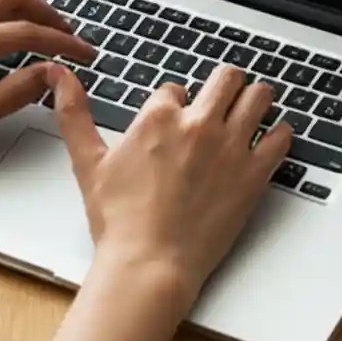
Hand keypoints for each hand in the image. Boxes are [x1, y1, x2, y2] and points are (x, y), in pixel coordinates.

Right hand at [46, 63, 292, 301]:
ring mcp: (231, 147)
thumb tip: (59, 76)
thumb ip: (74, 113)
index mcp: (159, 118)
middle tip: (223, 101)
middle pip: (226, 77)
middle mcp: (199, 124)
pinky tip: (270, 139)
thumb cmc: (119, 221)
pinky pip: (281, 136)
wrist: (150, 264)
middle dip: (224, 86)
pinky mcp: (255, 172)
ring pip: (260, 96)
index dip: (176, 103)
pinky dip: (279, 133)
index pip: (177, 88)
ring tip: (251, 111)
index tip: (176, 121)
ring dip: (256, 100)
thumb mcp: (88, 163)